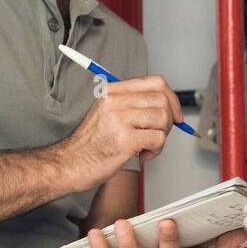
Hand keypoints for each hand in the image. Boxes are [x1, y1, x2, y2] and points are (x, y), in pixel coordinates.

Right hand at [59, 76, 184, 192]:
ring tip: (145, 146)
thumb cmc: (92, 144)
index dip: (173, 99)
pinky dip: (156, 150)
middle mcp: (115, 101)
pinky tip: (141, 154)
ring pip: (163, 119)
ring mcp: (119, 119)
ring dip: (161, 137)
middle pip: (163, 100)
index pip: (156, 83)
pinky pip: (158, 139)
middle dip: (169, 120)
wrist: (70, 164)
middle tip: (158, 134)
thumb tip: (168, 105)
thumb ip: (133, 104)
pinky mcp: (124, 139)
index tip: (176, 114)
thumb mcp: (109, 113)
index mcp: (113, 91)